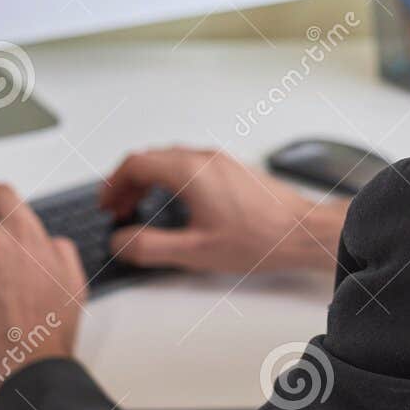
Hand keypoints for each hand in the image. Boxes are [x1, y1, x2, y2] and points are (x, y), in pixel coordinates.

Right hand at [101, 146, 347, 274]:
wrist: (302, 232)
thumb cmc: (259, 239)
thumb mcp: (196, 251)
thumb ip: (151, 247)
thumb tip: (120, 242)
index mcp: (190, 171)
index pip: (136, 163)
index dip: (113, 183)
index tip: (106, 203)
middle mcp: (203, 158)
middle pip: (151, 158)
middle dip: (128, 183)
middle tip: (118, 209)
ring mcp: (219, 160)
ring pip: (170, 159)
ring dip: (149, 180)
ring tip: (140, 206)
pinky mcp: (232, 168)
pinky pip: (189, 163)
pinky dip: (169, 178)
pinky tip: (174, 202)